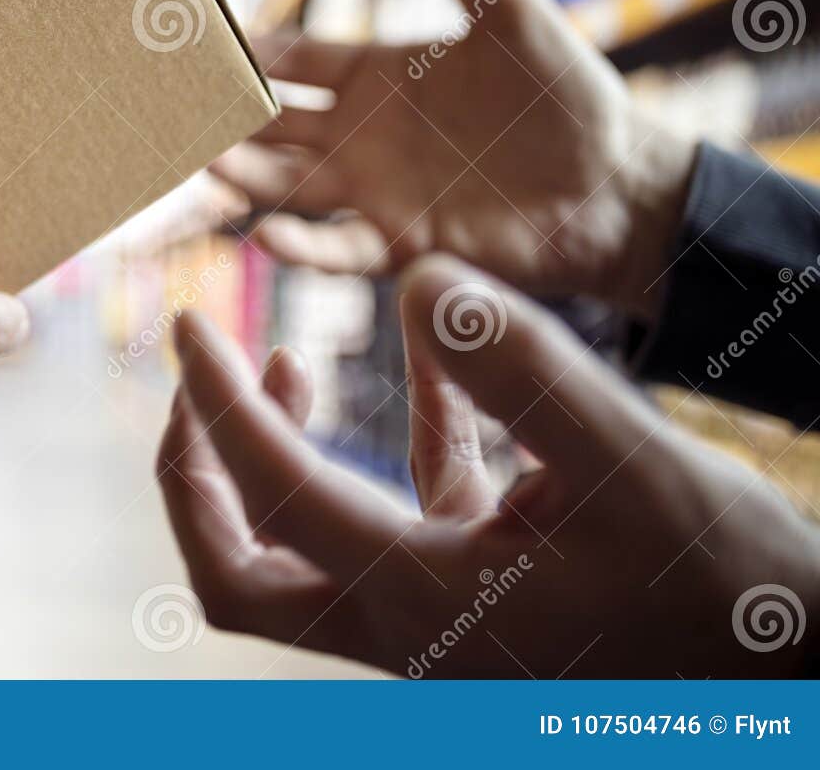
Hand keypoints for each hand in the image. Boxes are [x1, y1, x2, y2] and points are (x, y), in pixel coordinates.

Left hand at [158, 255, 819, 677]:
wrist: (793, 668)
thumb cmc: (722, 585)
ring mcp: (438, 611)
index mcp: (420, 598)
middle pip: (235, 575)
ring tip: (290, 358)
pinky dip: (401, 436)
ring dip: (275, 459)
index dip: (216, 403)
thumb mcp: (629, 464)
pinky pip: (411, 509)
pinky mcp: (485, 586)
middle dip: (197, 477)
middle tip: (201, 383)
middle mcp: (407, 619)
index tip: (188, 324)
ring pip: (301, 554)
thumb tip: (421, 278)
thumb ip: (526, 371)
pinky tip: (433, 357)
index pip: (272, 494)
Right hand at [213, 0, 695, 318]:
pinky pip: (340, 247)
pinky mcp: (403, 240)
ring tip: (205, 165)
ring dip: (247, 177)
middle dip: (222, 117)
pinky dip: (302, 245)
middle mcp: (360, 135)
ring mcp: (375, 191)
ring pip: (290, 183)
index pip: (291, 60)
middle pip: (271, 125)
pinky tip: (266, 234)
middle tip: (165, 108)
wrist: (616, 181)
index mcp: (376, 75)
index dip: (244, 51)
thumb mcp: (512, 14)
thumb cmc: (567, 93)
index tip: (190, 37)